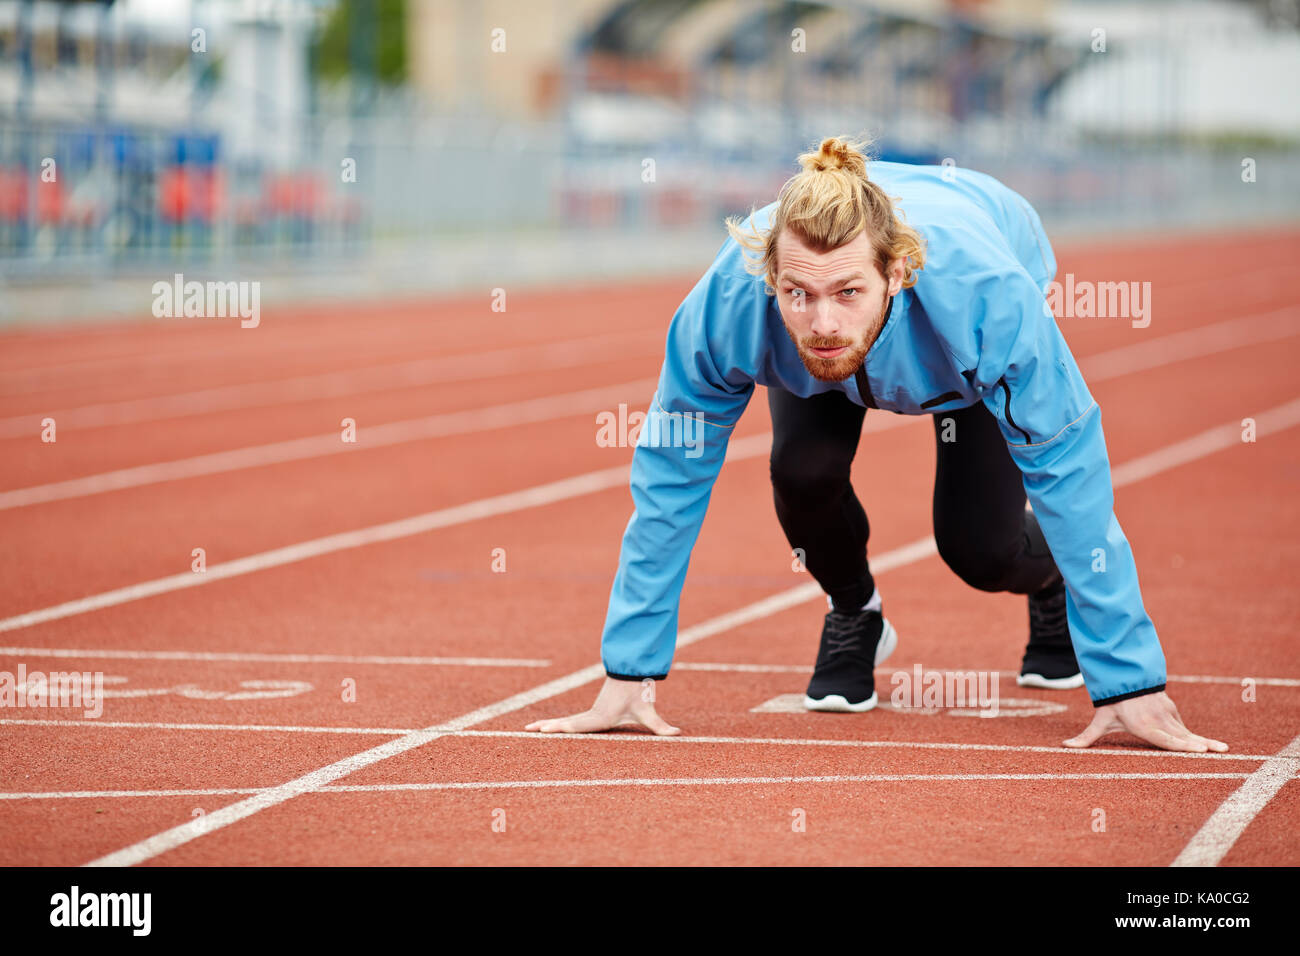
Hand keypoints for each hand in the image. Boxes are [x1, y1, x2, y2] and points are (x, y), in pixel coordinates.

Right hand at [525, 676, 680, 735]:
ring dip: (549, 725)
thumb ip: (661, 725)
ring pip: (566, 721)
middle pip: (565, 723)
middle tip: (527, 730)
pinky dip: (558, 724)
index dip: (560, 727)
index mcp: (600, 716)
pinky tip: (549, 727)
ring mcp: (591, 712)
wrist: (633, 673)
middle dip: (547, 727)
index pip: (577, 724)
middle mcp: (592, 714)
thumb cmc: (639, 692)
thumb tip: (677, 733)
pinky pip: (573, 720)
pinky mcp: (593, 712)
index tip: (545, 729)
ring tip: (530, 729)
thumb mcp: (648, 710)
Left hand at [1063, 690, 1226, 751]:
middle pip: (1182, 736)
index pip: (1165, 738)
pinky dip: (1196, 736)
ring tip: (1223, 749)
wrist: (1125, 675)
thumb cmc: (1113, 702)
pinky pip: (1184, 726)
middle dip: (1201, 745)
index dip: (1182, 745)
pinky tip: (1210, 745)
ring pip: (1187, 731)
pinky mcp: (1172, 710)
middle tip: (1219, 752)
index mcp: (1144, 725)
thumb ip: (1086, 736)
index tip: (1199, 749)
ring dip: (1205, 740)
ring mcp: (1168, 714)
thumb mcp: (1101, 719)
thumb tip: (1064, 747)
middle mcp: (1159, 720)